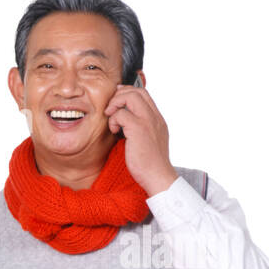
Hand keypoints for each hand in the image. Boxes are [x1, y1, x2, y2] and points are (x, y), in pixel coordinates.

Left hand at [104, 81, 178, 195]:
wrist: (158, 177)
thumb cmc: (150, 163)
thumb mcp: (149, 141)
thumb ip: (142, 128)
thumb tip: (126, 122)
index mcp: (157, 118)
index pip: (144, 94)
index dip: (127, 92)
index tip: (116, 100)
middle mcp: (154, 117)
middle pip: (137, 91)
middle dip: (119, 95)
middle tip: (110, 109)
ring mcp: (148, 121)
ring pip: (130, 96)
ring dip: (115, 104)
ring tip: (111, 119)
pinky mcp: (138, 130)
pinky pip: (121, 114)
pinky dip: (113, 120)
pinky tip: (114, 131)